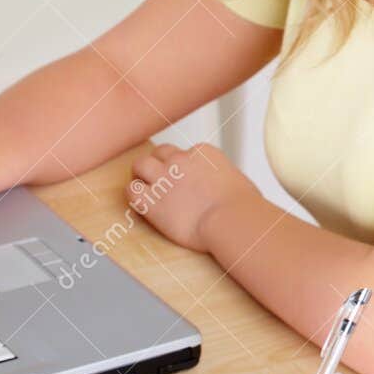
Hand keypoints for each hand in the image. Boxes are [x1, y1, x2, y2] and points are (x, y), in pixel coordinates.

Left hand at [128, 142, 258, 252]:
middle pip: (160, 153)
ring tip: (148, 190)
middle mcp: (180, 160)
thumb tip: (226, 188)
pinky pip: (131, 190)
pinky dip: (135, 195)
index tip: (188, 180)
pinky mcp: (151, 200)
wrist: (230, 220)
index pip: (185, 153)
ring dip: (142, 176)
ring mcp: (163, 178)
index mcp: (203, 153)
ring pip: (140, 165)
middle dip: (160, 165)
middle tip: (163, 181)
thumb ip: (225, 180)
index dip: (184, 167)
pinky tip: (144, 204)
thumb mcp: (239, 182)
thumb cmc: (242, 206)